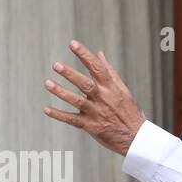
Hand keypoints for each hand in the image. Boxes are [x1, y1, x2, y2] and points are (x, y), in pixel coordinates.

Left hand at [43, 40, 145, 155]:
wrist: (135, 137)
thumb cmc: (129, 111)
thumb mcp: (122, 89)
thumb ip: (109, 71)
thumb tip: (99, 53)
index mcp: (111, 87)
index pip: (97, 67)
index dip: (84, 54)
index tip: (72, 43)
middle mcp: (103, 98)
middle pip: (84, 83)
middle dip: (70, 74)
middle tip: (55, 64)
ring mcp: (96, 112)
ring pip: (76, 100)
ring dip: (61, 92)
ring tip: (47, 83)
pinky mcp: (90, 126)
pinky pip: (72, 120)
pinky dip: (59, 115)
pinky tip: (46, 109)